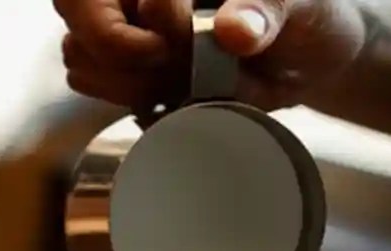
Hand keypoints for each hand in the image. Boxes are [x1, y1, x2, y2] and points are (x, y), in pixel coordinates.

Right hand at [55, 0, 367, 111]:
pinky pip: (97, 88)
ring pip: (79, 59)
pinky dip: (131, 101)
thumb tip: (233, 28)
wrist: (315, 57)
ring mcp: (130, 30)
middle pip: (76, 19)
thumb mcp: (304, 5)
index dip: (131, 26)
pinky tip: (173, 98)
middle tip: (175, 70)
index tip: (179, 42)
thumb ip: (268, 8)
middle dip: (122, 56)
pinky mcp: (132, 71)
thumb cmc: (309, 14)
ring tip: (180, 84)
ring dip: (128, 84)